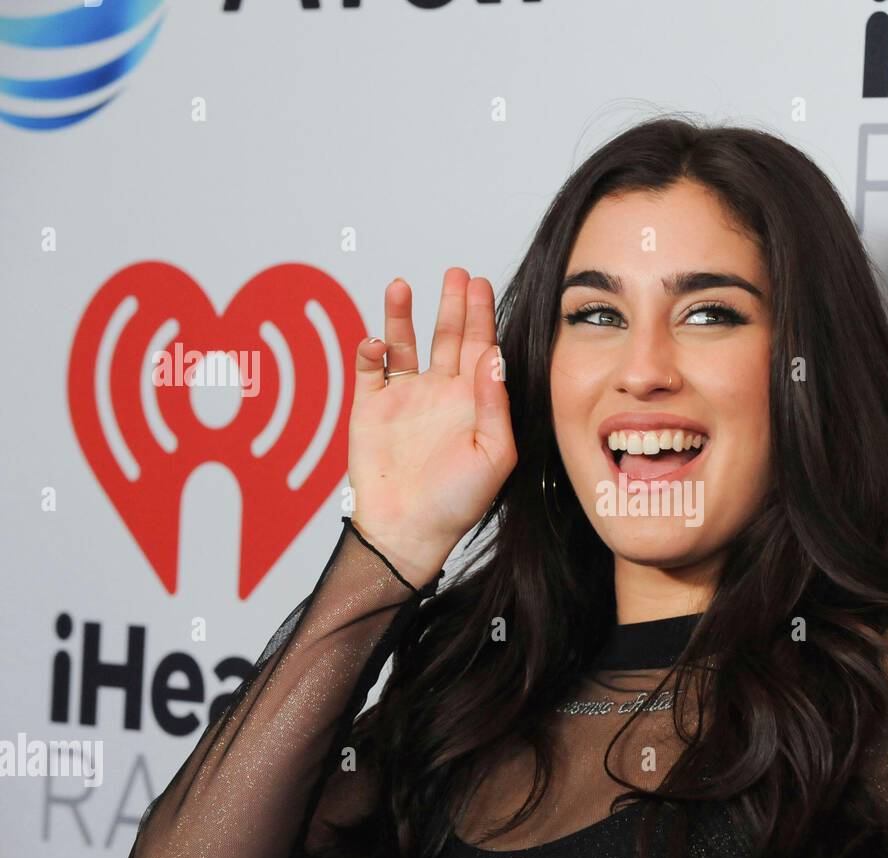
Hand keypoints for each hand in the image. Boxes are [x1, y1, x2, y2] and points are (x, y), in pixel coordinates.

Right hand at [347, 269, 515, 586]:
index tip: (481, 284)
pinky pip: (367, 370)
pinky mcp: (369, 408)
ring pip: (402, 343)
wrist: (409, 531)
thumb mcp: (494, 456)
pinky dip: (368, 351)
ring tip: (403, 285)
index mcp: (472, 401)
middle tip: (456, 273)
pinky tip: (376, 341)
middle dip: (451, 304)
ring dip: (401, 315)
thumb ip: (495, 406)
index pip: (479, 347)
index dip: (480, 316)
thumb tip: (493, 358)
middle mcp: (439, 393)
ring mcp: (403, 398)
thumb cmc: (458, 502)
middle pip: (446, 336)